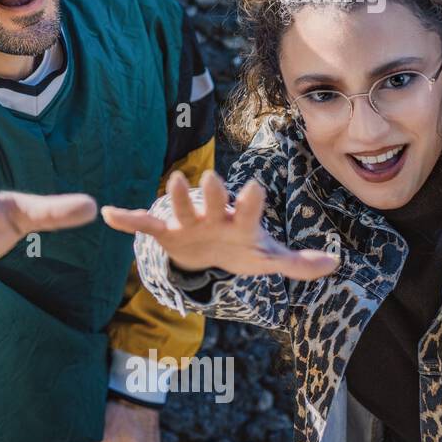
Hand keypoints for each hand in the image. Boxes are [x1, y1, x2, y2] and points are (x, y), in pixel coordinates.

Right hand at [101, 170, 337, 278]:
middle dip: (211, 193)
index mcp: (240, 220)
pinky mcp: (167, 232)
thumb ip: (296, 261)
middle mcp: (213, 214)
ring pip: (180, 208)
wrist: (210, 251)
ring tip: (171, 184)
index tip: (254, 188)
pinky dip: (127, 220)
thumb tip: (334, 264)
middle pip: (213, 201)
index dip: (249, 201)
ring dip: (175, 198)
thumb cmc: (242, 249)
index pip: (247, 209)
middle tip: (210, 178)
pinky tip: (108, 214)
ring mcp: (188, 221)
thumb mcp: (268, 257)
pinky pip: (145, 225)